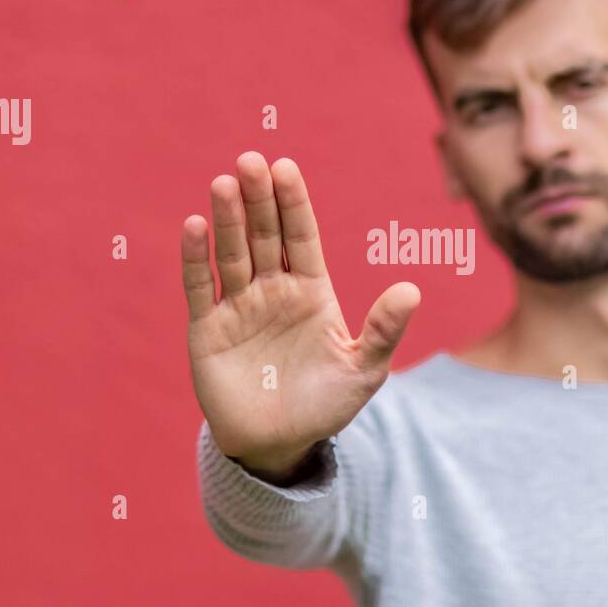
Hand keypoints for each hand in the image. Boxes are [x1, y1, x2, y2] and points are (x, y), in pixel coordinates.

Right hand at [181, 152, 420, 476]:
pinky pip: (200, 286)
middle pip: (264, 235)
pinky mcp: (207, 329)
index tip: (285, 166)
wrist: (278, 445)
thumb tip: (411, 290)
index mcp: (310, 291)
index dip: (293, 203)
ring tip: (224, 183)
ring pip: (232, 253)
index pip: (301, 236)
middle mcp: (272, 289)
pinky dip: (196, 258)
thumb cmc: (325, 405)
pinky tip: (196, 226)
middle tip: (250, 160)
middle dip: (258, 198)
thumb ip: (384, 330)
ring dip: (228, 218)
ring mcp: (238, 306)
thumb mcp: (364, 370)